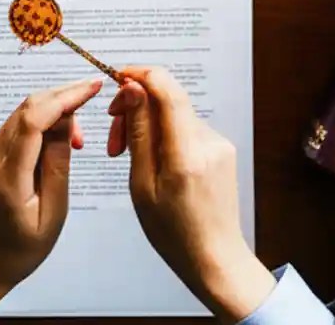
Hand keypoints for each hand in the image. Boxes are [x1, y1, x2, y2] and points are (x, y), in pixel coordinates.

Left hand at [0, 78, 102, 318]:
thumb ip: (59, 164)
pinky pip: (14, 128)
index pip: (33, 120)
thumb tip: (68, 120)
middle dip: (62, 99)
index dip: (64, 97)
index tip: (92, 87)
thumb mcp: (53, 212)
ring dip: (52, 113)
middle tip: (91, 108)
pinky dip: (38, 126)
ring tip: (76, 140)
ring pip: (21, 115)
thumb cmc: (21, 249)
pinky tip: (56, 144)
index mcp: (7, 177)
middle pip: (26, 109)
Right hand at [108, 66, 274, 323]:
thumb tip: (133, 91)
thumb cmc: (173, 233)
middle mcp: (208, 142)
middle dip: (135, 109)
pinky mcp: (222, 151)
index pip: (167, 90)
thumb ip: (139, 134)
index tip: (117, 80)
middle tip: (113, 139)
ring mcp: (219, 144)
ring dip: (147, 126)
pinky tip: (153, 163)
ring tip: (130, 158)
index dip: (140, 75)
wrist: (215, 258)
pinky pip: (186, 130)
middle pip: (167, 100)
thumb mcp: (142, 185)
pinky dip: (164, 137)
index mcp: (185, 153)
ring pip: (175, 116)